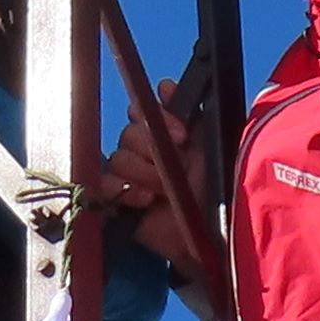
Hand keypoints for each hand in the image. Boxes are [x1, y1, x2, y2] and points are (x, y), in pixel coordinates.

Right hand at [86, 119, 206, 279]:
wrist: (210, 234)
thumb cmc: (214, 191)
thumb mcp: (210, 147)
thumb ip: (192, 115)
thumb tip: (164, 86)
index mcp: (164, 133)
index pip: (142, 109)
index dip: (159, 118)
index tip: (183, 137)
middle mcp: (144, 151)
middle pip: (129, 133)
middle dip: (153, 149)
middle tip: (176, 167)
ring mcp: (130, 175)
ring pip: (118, 158)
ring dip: (144, 174)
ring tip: (164, 190)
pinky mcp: (119, 200)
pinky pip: (105, 184)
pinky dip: (123, 190)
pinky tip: (143, 199)